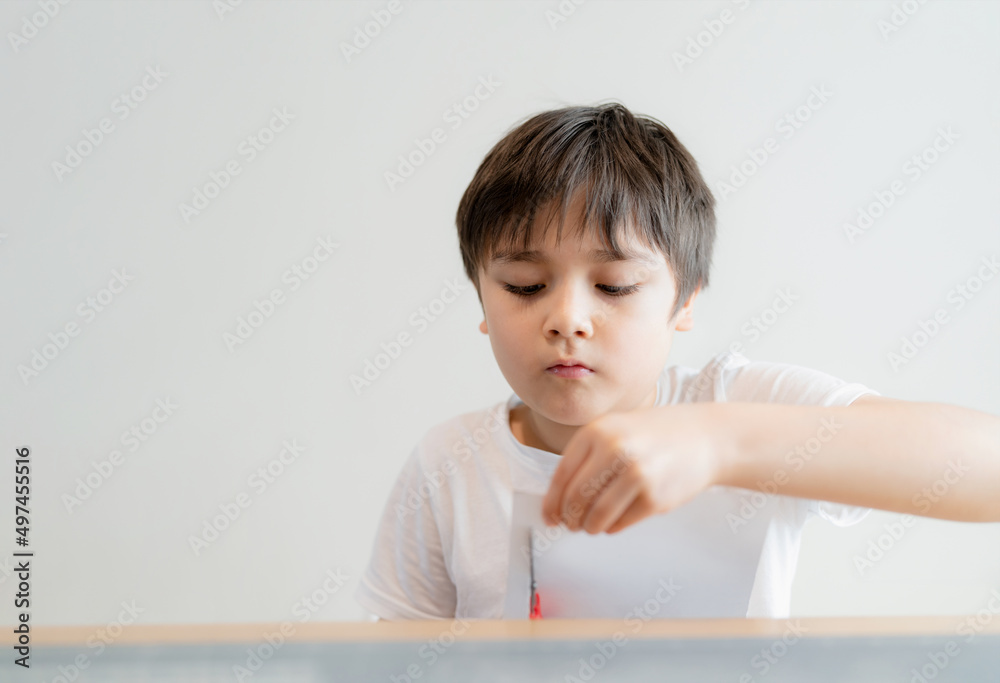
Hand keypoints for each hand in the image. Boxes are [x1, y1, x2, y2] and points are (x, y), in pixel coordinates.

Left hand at [540, 404, 728, 534]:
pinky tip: (613, 522)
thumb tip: (560, 499)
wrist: (704, 437)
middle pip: (576, 498)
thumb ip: (588, 456)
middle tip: (570, 525)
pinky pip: (620, 523)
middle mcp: (614, 451)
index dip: (552, 502)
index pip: (562, 476)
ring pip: (596, 516)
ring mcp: (635, 475)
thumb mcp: (615, 429)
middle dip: (570, 518)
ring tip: (591, 526)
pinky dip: (612, 527)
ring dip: (589, 526)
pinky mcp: (654, 498)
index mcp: (597, 432)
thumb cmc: (655, 434)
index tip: (549, 516)